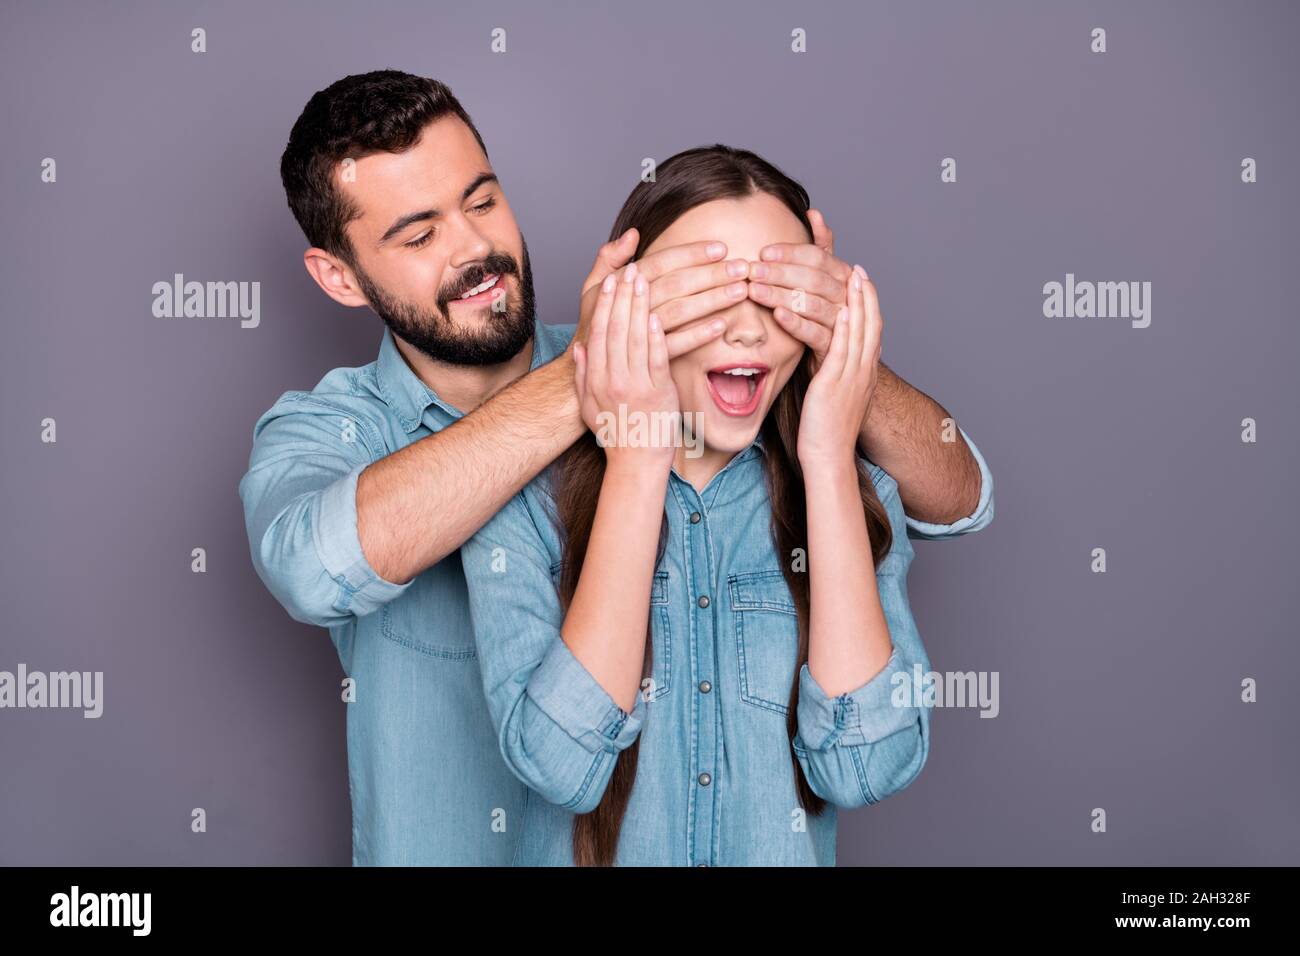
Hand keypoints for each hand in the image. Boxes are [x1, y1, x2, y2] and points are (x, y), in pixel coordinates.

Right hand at [573, 263, 678, 469]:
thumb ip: (583, 377)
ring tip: (645, 281)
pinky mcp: (658, 393)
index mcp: (596, 380)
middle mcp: (613, 380)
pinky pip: (657, 358)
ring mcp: (636, 386)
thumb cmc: (615, 434)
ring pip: (635, 338)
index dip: (604, 306)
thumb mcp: (589, 406)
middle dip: (622, 297)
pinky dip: (656, 335)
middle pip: (616, 330)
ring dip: (640, 306)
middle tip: (629, 271)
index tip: (609, 282)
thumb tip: (580, 349)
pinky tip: (657, 314)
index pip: (598, 334)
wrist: (636, 461)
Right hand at [576, 229, 735, 357]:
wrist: (587, 369)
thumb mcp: (591, 289)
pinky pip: (676, 346)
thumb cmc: (593, 326)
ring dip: (711, 300)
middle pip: (674, 286)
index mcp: (618, 286)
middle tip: (741, 267)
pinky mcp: (648, 364)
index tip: (719, 248)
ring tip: (739, 291)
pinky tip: (722, 325)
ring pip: (679, 312)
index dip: (690, 255)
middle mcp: (628, 309)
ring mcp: (638, 336)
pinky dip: (698, 335)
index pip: (658, 264)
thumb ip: (608, 259)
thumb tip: (632, 234)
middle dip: (710, 274)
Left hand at [749, 209, 854, 369]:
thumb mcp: (824, 277)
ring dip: (781, 296)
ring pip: (812, 304)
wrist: (836, 355)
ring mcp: (842, 322)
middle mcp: (847, 296)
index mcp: (845, 275)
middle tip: (752, 270)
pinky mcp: (833, 347)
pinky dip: (795, 323)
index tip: (764, 252)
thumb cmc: (824, 311)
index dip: (791, 253)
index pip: (818, 257)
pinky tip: (776, 315)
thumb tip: (813, 212)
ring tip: (755, 292)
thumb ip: (821, 246)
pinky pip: (814, 333)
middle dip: (780, 273)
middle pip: (813, 279)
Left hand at [796, 264, 882, 466]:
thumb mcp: (833, 394)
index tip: (861, 279)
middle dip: (865, 293)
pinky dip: (831, 325)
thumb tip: (824, 363)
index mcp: (863, 372)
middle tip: (859, 268)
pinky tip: (827, 308)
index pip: (871, 329)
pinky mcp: (835, 383)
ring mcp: (852, 376)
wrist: (829, 457)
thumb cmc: (825, 430)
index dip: (868, 302)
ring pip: (856, 329)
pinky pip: (834, 348)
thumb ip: (832, 374)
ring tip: (847, 275)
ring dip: (851, 299)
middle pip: (870, 323)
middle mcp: (862, 370)